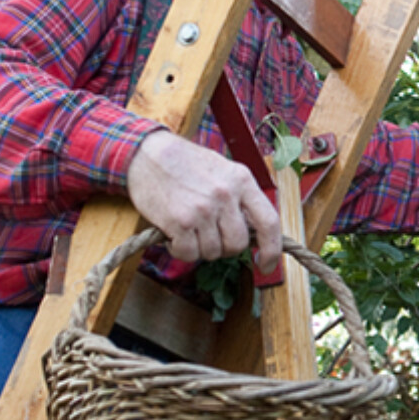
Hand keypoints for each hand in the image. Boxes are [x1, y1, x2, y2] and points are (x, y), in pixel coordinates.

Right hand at [125, 130, 282, 274]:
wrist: (147, 154)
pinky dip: (181, 251)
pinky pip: (189, 254)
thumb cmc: (186, 162)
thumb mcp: (224, 169)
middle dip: (225, 248)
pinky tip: (175, 235)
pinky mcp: (179, 222)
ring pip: (213, 252)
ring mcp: (203, 210)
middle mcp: (225, 195)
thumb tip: (255, 232)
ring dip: (200, 248)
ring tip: (189, 229)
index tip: (266, 265)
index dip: (272, 250)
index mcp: (242, 180)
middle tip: (209, 235)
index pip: (269, 222)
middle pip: (238, 244)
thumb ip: (241, 197)